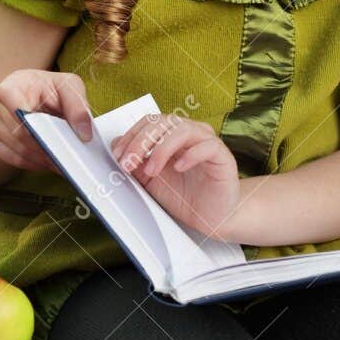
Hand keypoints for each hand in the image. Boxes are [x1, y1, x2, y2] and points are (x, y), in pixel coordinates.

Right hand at [0, 69, 93, 173]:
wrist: (32, 92)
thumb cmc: (49, 88)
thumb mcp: (69, 86)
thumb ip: (78, 106)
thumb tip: (83, 133)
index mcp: (12, 86)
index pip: (18, 110)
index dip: (37, 127)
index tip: (55, 138)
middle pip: (19, 134)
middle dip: (44, 147)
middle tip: (66, 156)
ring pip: (17, 150)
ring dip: (40, 158)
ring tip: (61, 160)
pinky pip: (12, 159)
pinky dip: (32, 163)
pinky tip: (47, 161)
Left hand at [110, 114, 241, 236]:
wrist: (212, 217)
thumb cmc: (185, 196)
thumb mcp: (151, 181)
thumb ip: (135, 164)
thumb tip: (117, 147)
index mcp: (173, 135)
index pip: (150, 122)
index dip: (131, 135)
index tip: (118, 154)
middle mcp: (191, 133)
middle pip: (163, 122)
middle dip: (140, 142)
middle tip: (128, 162)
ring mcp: (208, 142)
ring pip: (183, 130)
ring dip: (161, 150)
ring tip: (151, 171)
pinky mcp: (223, 156)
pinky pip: (208, 146)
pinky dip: (190, 155)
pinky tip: (179, 167)